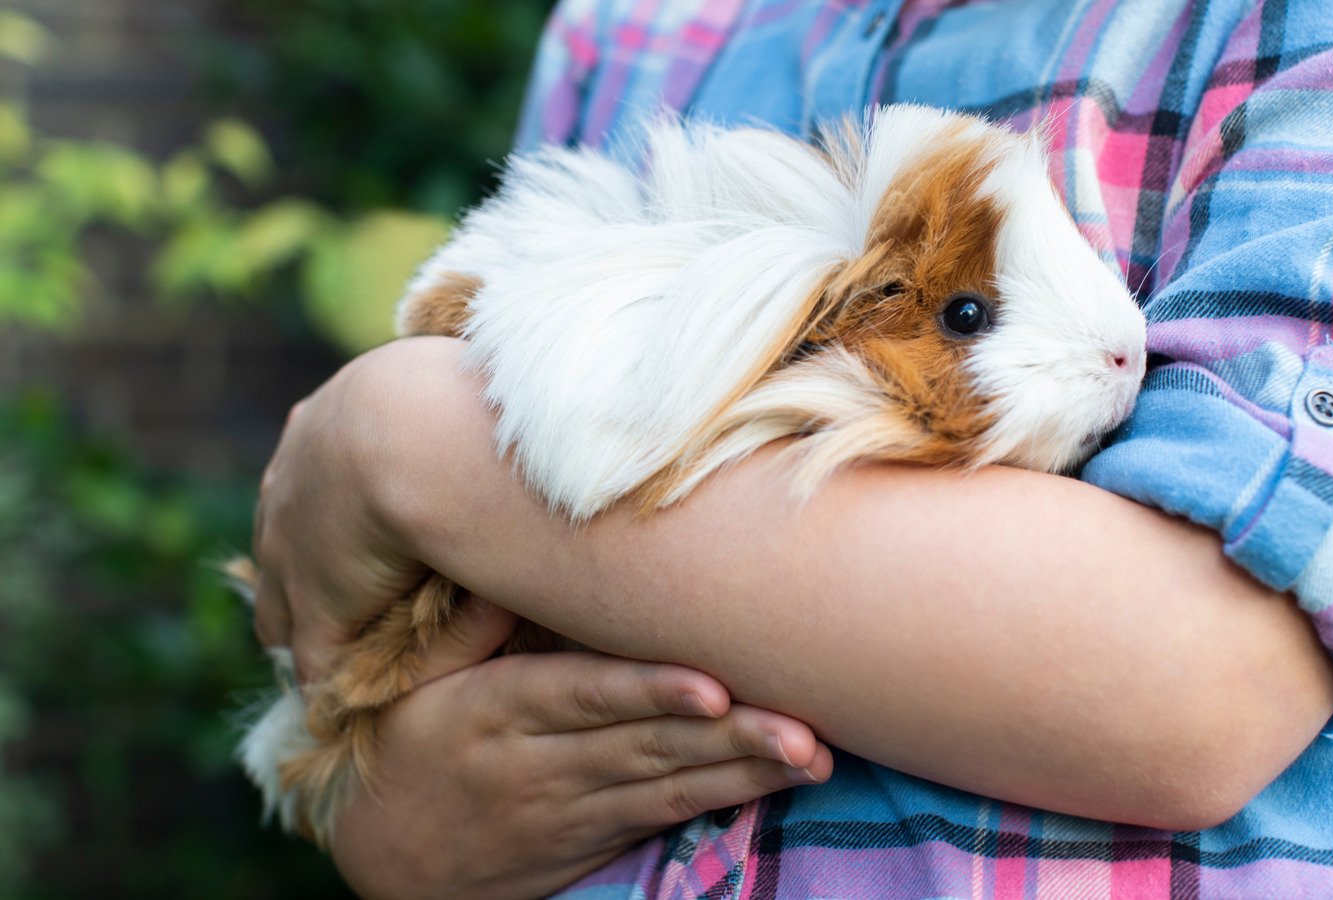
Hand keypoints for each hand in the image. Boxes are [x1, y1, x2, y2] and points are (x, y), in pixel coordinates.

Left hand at [252, 339, 475, 681]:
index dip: (333, 509)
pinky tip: (357, 700)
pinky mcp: (316, 606)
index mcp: (321, 425)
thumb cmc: (454, 394)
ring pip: (282, 605)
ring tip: (346, 657)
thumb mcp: (441, 380)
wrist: (419, 434)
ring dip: (311, 628)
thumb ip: (452, 397)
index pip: (308, 479)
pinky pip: (317, 657)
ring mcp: (292, 550)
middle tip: (344, 597)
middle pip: (280, 542)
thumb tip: (502, 392)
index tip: (361, 529)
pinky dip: (337, 679)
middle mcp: (290, 485)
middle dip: (303, 571)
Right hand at [330, 650, 832, 899]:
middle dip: (729, 736)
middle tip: (801, 727)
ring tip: (811, 754)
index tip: (710, 686)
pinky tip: (775, 782)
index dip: (649, 692)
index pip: (585, 697)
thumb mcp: (411, 683)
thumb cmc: (407, 745)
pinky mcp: (595, 838)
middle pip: (647, 746)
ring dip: (744, 770)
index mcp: (498, 711)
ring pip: (669, 785)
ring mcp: (574, 808)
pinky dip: (721, 800)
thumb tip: (499, 544)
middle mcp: (543, 763)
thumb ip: (465, 624)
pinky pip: (665, 816)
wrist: (387, 859)